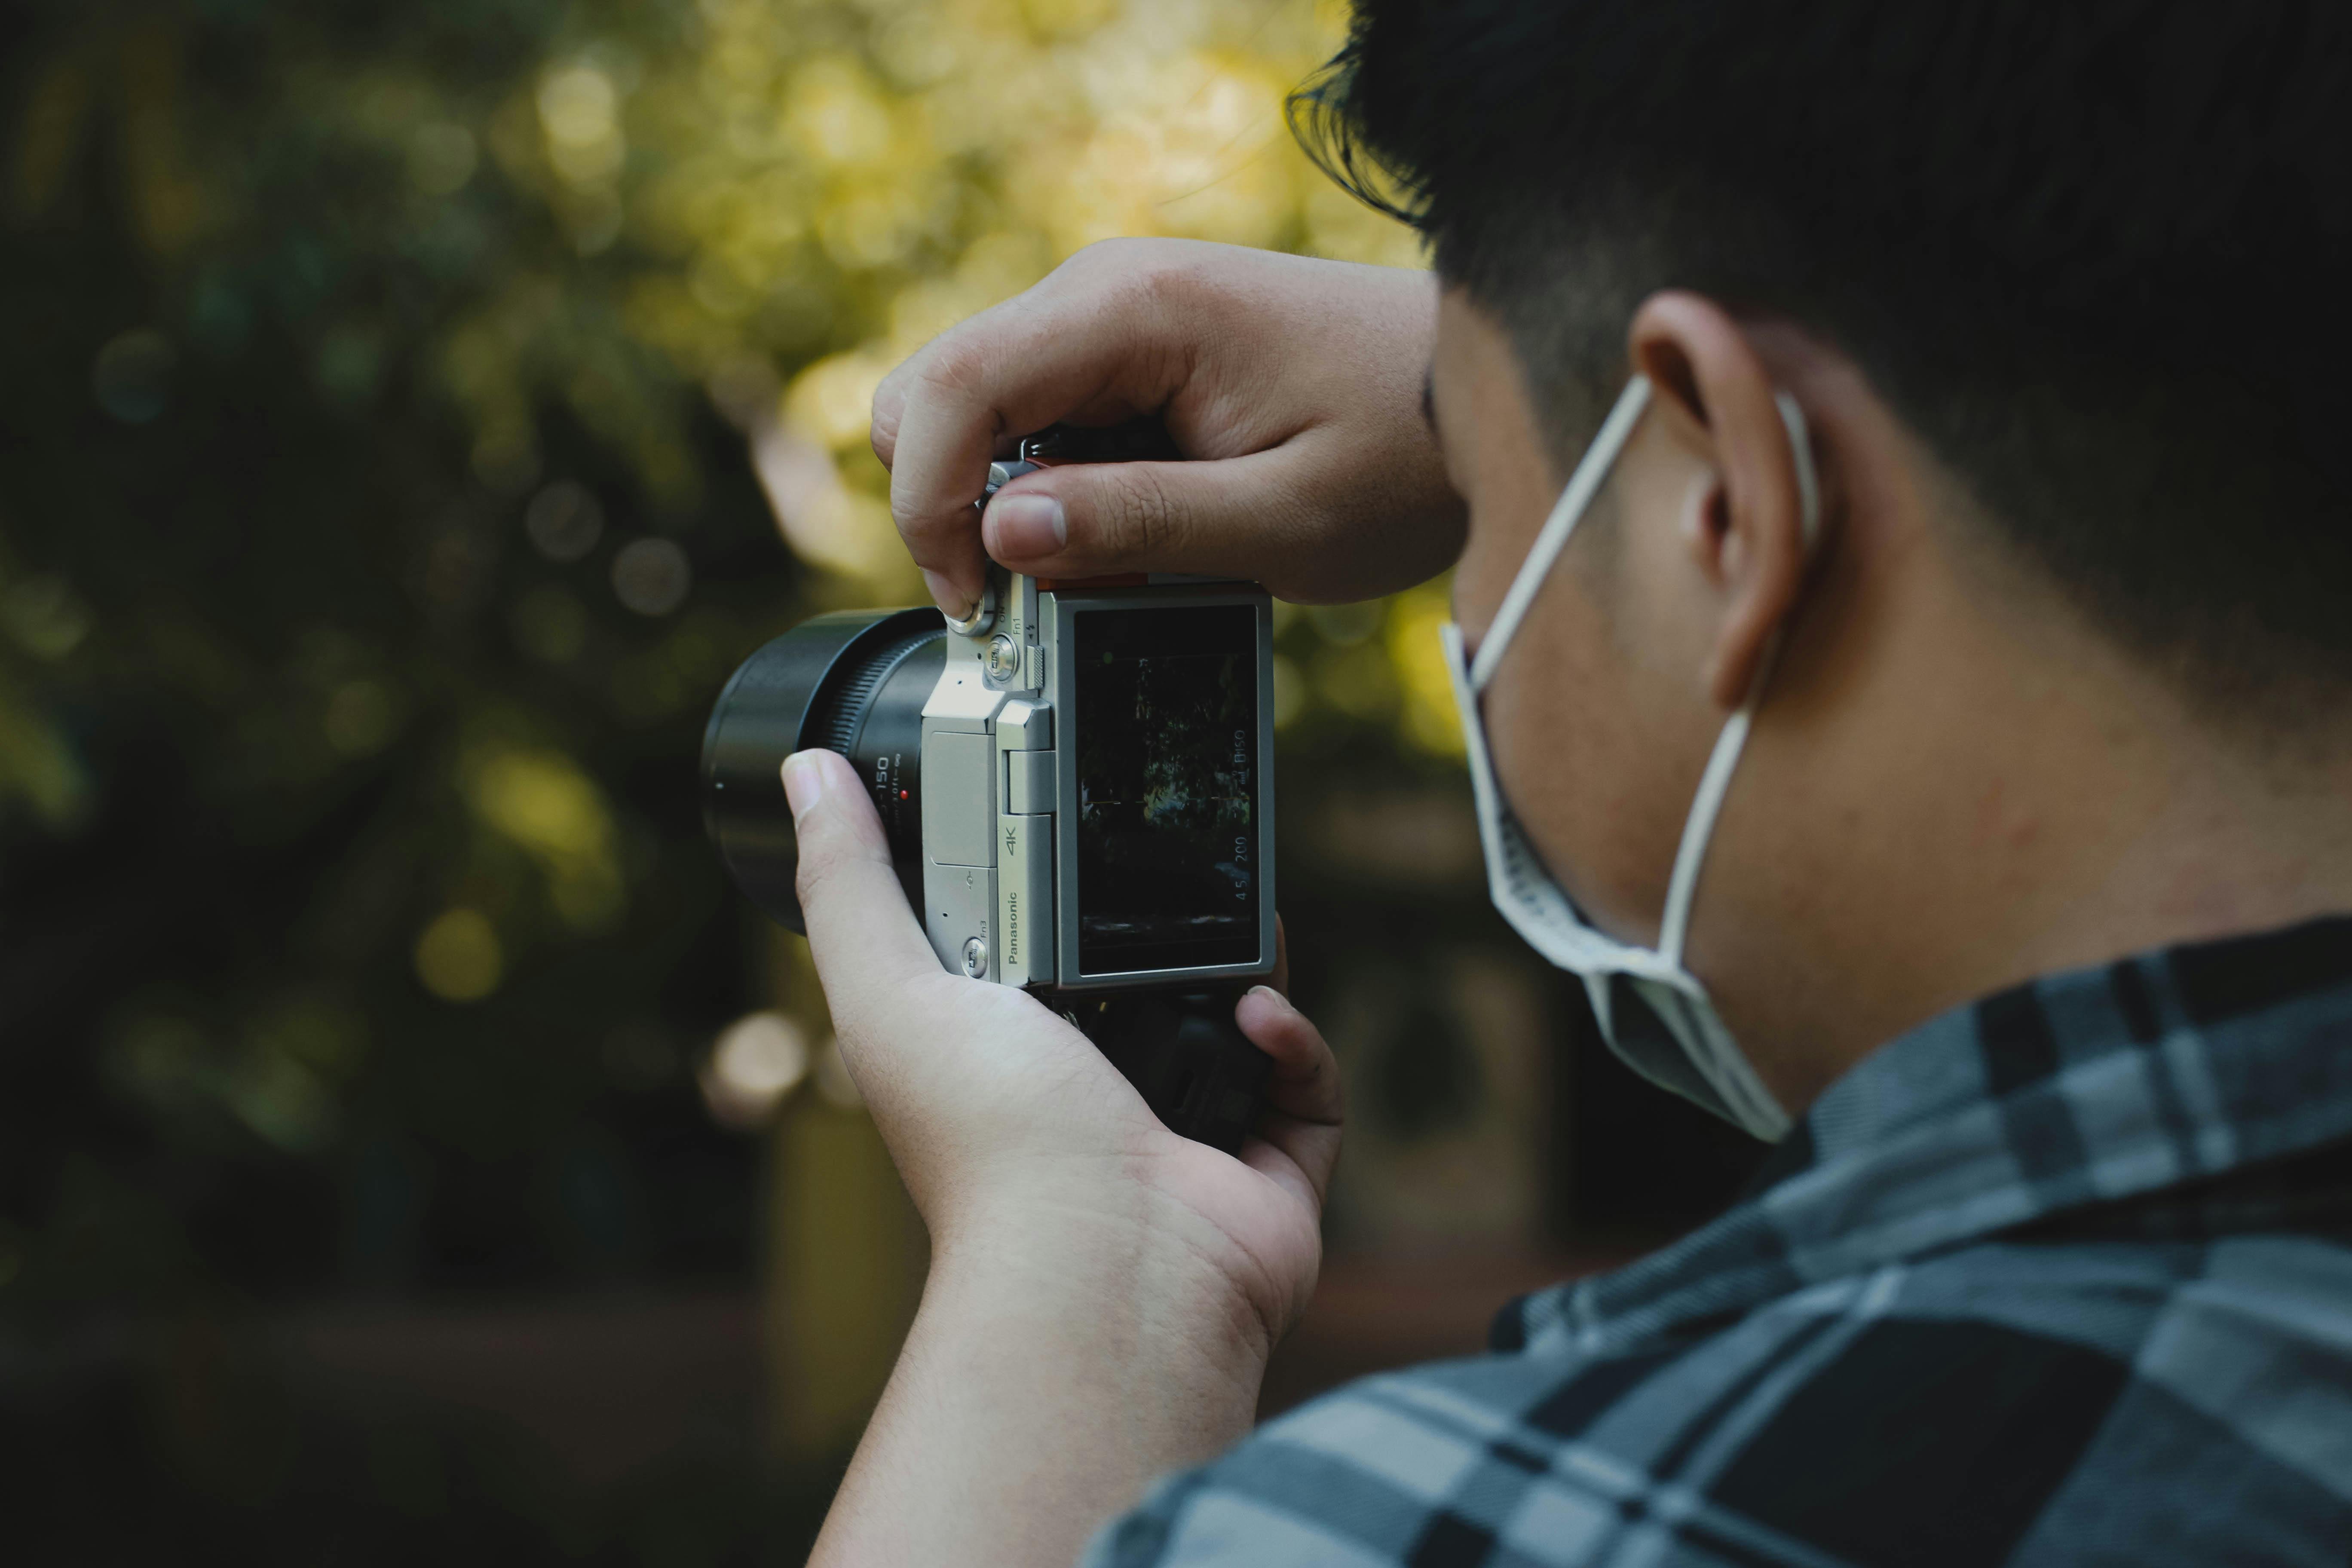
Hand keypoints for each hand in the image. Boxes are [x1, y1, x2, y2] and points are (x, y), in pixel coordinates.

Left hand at [784, 744, 1342, 1362]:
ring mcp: (1186, 1133)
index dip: (1058, 892)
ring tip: (1235, 929)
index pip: (1039, 955)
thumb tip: (807, 777)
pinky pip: (1303, 1085)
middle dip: (1173, 920)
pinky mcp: (1267, 1166)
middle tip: (1181, 867)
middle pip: (1151, 978)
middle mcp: (1095, 1095)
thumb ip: (850, 880)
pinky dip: (1293, 1043)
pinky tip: (1255, 1018)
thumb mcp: (894, 986)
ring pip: (1237, 1024)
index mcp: (1009, 1055)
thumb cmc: (993, 1143)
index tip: (1078, 823)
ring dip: (1247, 967)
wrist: (1110, 1261)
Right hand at [870, 237, 1463, 618]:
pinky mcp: (1130, 350)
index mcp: (1140, 306)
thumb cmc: (1408, 451)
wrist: (1481, 395)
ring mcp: (1116, 313)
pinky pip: (1038, 417)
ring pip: (976, 405)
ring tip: (1082, 573)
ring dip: (998, 501)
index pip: (957, 384)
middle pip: (939, 387)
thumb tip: (1004, 539)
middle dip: (947, 503)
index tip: (973, 600)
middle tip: (1014, 600)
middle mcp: (1109, 287)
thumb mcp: (1282, 520)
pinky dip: (1046, 489)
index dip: (930, 503)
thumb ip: (1139, 527)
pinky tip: (1114, 535)